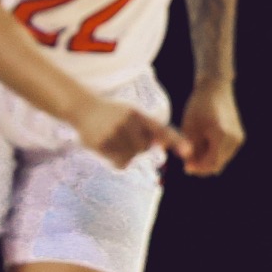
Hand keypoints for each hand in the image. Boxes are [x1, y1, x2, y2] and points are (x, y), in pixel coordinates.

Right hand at [72, 95, 189, 170]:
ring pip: (130, 157)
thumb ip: (147, 127)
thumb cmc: (112, 113)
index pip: (161, 129)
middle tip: (123, 136)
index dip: (176, 141)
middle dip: (136, 147)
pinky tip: (106, 148)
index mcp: (137, 114)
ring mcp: (113, 134)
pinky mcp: (101, 144)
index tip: (189, 151)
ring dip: (124, 153)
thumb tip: (164, 144)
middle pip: (143, 149)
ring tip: (112, 139)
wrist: (82, 108)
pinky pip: (118, 163)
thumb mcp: (131, 113)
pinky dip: (115, 160)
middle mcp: (126, 123)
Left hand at [178, 81, 243, 176]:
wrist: (215, 88)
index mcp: (221, 136)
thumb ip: (190, 150)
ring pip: (222, 159)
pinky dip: (215, 153)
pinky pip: (226, 152)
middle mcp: (234, 139)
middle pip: (218, 164)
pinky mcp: (239, 136)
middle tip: (189, 163)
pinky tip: (204, 146)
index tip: (185, 167)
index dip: (198, 168)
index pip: (211, 163)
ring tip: (195, 153)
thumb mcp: (189, 128)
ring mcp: (238, 138)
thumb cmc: (198, 106)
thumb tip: (190, 168)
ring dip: (209, 160)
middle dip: (203, 166)